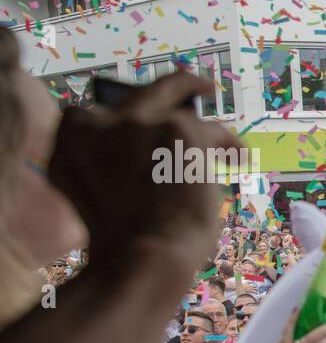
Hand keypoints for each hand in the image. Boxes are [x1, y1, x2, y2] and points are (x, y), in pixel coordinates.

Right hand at [48, 72, 239, 263]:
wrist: (141, 257)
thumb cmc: (122, 242)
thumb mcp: (95, 195)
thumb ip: (106, 164)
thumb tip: (143, 152)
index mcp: (70, 140)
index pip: (98, 114)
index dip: (128, 123)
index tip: (147, 128)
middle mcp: (97, 122)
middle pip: (143, 94)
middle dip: (175, 88)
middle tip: (198, 86)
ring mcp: (137, 122)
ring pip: (185, 116)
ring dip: (208, 134)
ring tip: (227, 149)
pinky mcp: (177, 129)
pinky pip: (213, 130)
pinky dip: (229, 145)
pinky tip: (238, 160)